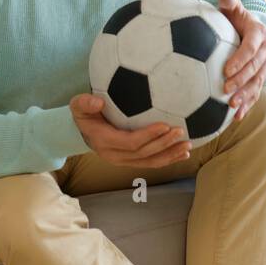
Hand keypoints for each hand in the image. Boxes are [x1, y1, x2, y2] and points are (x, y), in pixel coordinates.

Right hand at [70, 94, 191, 167]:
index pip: (130, 142)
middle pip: (143, 154)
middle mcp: (114, 155)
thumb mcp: (78, 105)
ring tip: (187, 146)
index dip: (148, 136)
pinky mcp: (131, 162)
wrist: (82, 131)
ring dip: (170, 155)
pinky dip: (168, 159)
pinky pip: (151, 163)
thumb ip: (85, 102)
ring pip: (150, 162)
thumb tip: (98, 101)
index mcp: (104, 141)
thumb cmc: (84, 114)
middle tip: (181, 132)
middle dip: (163, 144)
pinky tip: (183, 154)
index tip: (165, 125)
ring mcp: (123, 161)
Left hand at [218, 0, 265, 121]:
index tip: (226, 70)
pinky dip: (248, 104)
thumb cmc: (236, 18)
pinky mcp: (263, 76)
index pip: (251, 47)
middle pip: (255, 67)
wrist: (252, 29)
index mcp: (258, 33)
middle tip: (226, 89)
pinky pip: (257, 92)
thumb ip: (230, 3)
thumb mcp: (234, 8)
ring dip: (246, 95)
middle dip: (242, 80)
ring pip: (258, 82)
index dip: (240, 59)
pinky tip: (237, 116)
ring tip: (232, 106)